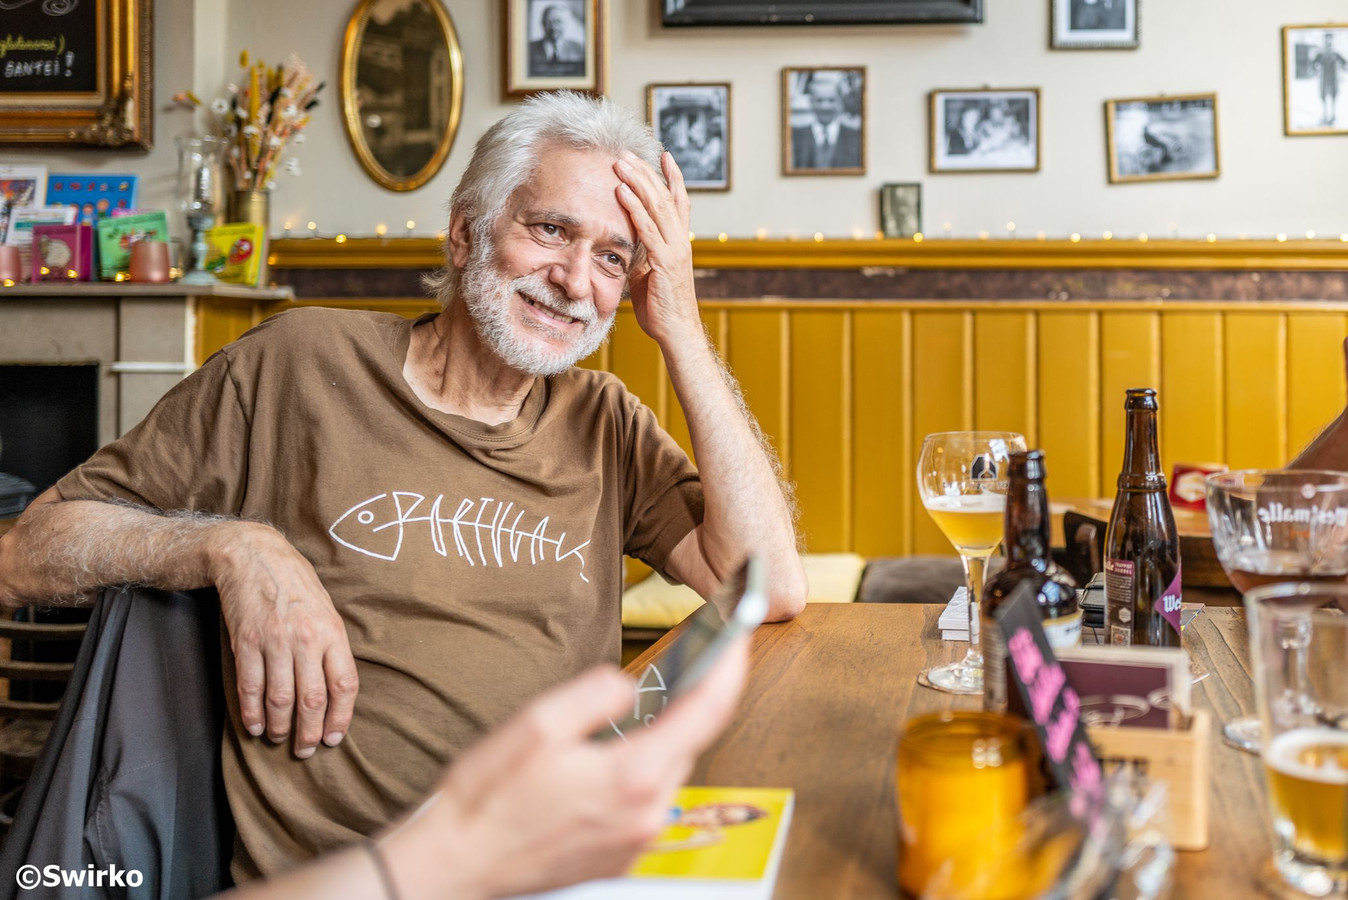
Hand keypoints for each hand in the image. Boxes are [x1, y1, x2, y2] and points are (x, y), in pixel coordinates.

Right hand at [211, 522, 358, 757]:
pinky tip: (256, 726)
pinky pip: (250, 687)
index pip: (344, 684)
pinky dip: (252, 713)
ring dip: (281, 727)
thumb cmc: (296, 585)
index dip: (340, 717)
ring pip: (280, 699)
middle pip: (312, 699)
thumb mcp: (326, 610)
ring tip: (281, 740)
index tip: (333, 737)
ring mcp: (274, 641)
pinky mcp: (245, 643)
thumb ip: (332, 646)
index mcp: (332, 631)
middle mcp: (305, 639)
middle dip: (309, 732)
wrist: (253, 556)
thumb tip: (336, 689)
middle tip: (306, 751)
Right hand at [377, 637, 748, 899]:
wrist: (456, 867)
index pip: (707, 710)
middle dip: (694, 697)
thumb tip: (632, 685)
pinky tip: (616, 749)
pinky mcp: (621, 854)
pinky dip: (641, 766)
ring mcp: (636, 840)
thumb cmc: (488, 799)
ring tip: (655, 698)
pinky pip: (646, 797)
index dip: (729, 665)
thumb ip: (597, 691)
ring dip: (664, 734)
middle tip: (694, 655)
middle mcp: (646, 814)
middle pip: (691, 741)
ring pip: (668, 770)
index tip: (739, 632)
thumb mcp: (538, 723)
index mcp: (632, 777)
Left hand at [614, 151, 701, 346]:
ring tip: (620, 163)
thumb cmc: (662, 308)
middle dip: (646, 172)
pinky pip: (647, 229)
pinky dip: (633, 208)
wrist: (676, 332)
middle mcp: (681, 240)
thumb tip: (626, 245)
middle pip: (665, 196)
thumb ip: (642, 255)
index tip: (662, 156)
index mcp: (680, 242)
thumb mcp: (649, 275)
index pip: (679, 201)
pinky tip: (621, 192)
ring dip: (638, 182)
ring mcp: (675, 249)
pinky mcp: (664, 261)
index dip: (671, 177)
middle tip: (628, 153)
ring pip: (657, 206)